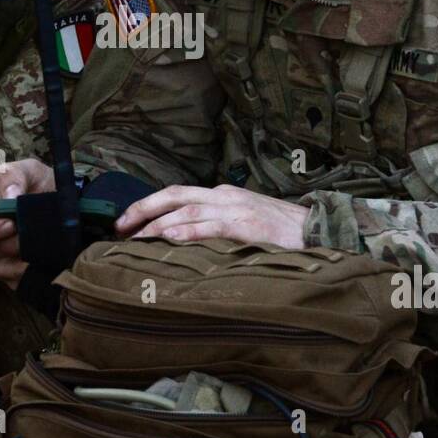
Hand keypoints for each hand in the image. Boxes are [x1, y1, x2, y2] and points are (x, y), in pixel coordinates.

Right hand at [0, 159, 55, 290]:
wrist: (74, 205)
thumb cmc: (45, 185)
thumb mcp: (30, 170)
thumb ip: (14, 174)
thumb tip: (10, 195)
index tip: (11, 224)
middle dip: (12, 243)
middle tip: (36, 235)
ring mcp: (4, 260)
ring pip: (4, 269)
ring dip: (27, 257)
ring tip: (48, 244)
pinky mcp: (19, 277)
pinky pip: (20, 281)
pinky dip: (36, 271)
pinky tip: (51, 258)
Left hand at [116, 184, 309, 249]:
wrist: (319, 229)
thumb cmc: (282, 232)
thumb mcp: (245, 222)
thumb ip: (217, 227)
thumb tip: (183, 241)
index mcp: (222, 195)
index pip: (177, 195)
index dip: (148, 206)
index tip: (125, 222)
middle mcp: (224, 196)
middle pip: (174, 195)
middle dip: (143, 209)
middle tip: (118, 227)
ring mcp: (236, 208)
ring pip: (187, 210)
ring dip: (157, 224)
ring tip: (135, 238)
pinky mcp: (248, 224)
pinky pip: (211, 225)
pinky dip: (187, 230)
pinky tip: (169, 238)